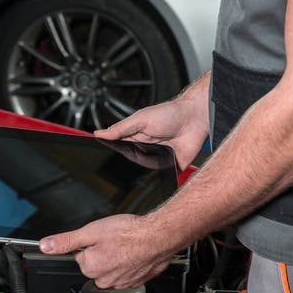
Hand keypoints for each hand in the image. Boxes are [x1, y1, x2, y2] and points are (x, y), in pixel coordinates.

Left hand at [39, 213, 173, 288]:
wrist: (158, 237)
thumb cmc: (129, 232)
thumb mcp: (91, 231)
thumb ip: (66, 241)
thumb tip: (45, 246)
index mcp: (90, 267)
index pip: (82, 255)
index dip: (91, 242)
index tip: (102, 236)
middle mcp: (104, 280)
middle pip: (97, 263)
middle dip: (104, 251)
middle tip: (115, 239)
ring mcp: (122, 283)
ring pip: (112, 269)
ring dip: (117, 258)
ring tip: (126, 244)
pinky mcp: (136, 282)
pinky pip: (127, 273)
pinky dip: (131, 263)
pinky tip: (135, 252)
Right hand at [94, 84, 208, 170]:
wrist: (195, 118)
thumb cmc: (169, 113)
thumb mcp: (140, 118)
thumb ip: (120, 128)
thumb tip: (99, 133)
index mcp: (134, 137)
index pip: (117, 148)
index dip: (109, 153)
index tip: (97, 158)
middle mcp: (144, 149)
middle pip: (130, 163)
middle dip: (127, 164)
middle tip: (134, 155)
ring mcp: (157, 159)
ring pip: (144, 173)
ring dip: (145, 168)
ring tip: (151, 156)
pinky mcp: (170, 168)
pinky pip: (161, 179)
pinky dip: (160, 178)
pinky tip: (159, 171)